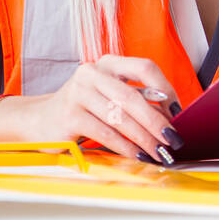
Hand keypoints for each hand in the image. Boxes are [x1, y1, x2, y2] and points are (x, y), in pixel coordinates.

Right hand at [14, 54, 182, 161]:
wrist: (39, 121)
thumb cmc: (83, 109)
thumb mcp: (109, 96)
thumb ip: (135, 98)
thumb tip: (170, 116)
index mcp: (108, 63)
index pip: (145, 68)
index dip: (166, 88)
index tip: (178, 111)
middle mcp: (92, 72)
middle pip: (134, 97)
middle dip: (158, 122)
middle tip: (174, 139)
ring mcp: (78, 93)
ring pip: (121, 117)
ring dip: (145, 139)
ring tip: (160, 152)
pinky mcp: (69, 116)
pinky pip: (105, 133)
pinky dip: (125, 147)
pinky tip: (138, 156)